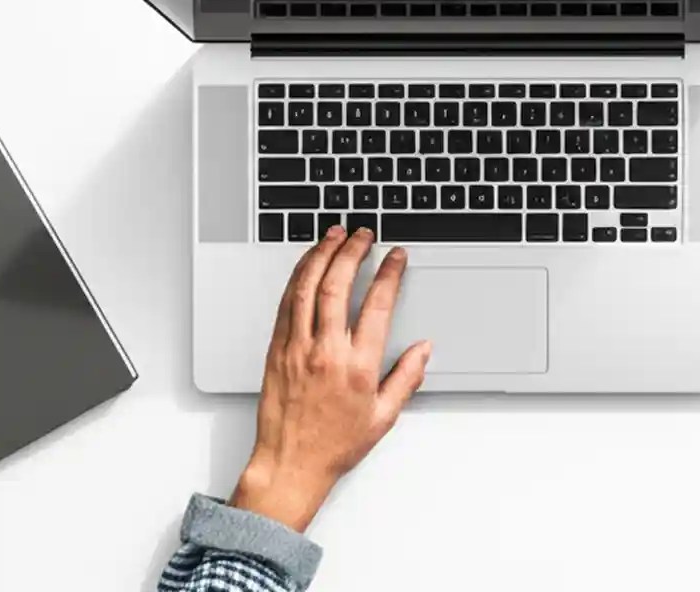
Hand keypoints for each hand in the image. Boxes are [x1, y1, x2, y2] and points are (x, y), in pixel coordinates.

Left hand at [229, 225, 430, 531]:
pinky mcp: (276, 350)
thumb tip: (423, 350)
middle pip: (338, 286)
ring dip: (321, 256)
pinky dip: (297, 278)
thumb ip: (407, 378)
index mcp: (357, 367)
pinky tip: (307, 265)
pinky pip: (286, 304)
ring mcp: (296, 348)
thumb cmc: (334, 445)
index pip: (378, 305)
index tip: (396, 256)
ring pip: (306, 288)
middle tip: (362, 235)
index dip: (389, 273)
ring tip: (333, 236)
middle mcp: (325, 352)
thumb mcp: (384, 416)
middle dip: (352, 252)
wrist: (290, 464)